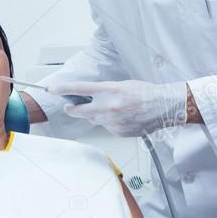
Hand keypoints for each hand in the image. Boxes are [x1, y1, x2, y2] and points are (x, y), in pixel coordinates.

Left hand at [48, 80, 186, 136]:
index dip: (62, 89)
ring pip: (94, 120)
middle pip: (79, 111)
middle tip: (70, 107)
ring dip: (96, 115)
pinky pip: (106, 127)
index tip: (52, 89)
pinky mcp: (118, 132)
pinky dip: (110, 123)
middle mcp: (108, 107)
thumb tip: (88, 96)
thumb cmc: (146, 93)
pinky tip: (122, 118)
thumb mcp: (121, 85)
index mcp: (109, 90)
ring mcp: (112, 122)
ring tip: (113, 109)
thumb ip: (103, 91)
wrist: (164, 107)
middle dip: (72, 109)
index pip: (79, 89)